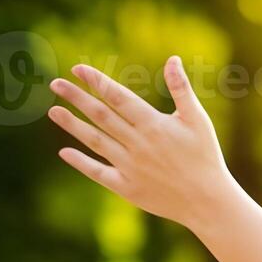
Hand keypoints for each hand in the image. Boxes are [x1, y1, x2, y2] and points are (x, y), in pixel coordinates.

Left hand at [47, 57, 241, 226]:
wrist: (207, 201)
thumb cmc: (205, 156)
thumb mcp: (198, 119)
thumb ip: (181, 89)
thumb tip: (172, 59)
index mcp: (153, 124)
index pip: (118, 97)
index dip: (97, 81)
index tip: (77, 68)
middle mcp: (137, 144)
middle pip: (101, 115)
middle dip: (77, 97)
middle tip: (56, 83)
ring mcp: (129, 167)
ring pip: (95, 141)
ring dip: (73, 125)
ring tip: (53, 110)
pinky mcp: (127, 188)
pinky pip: (98, 172)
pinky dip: (81, 162)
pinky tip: (64, 152)